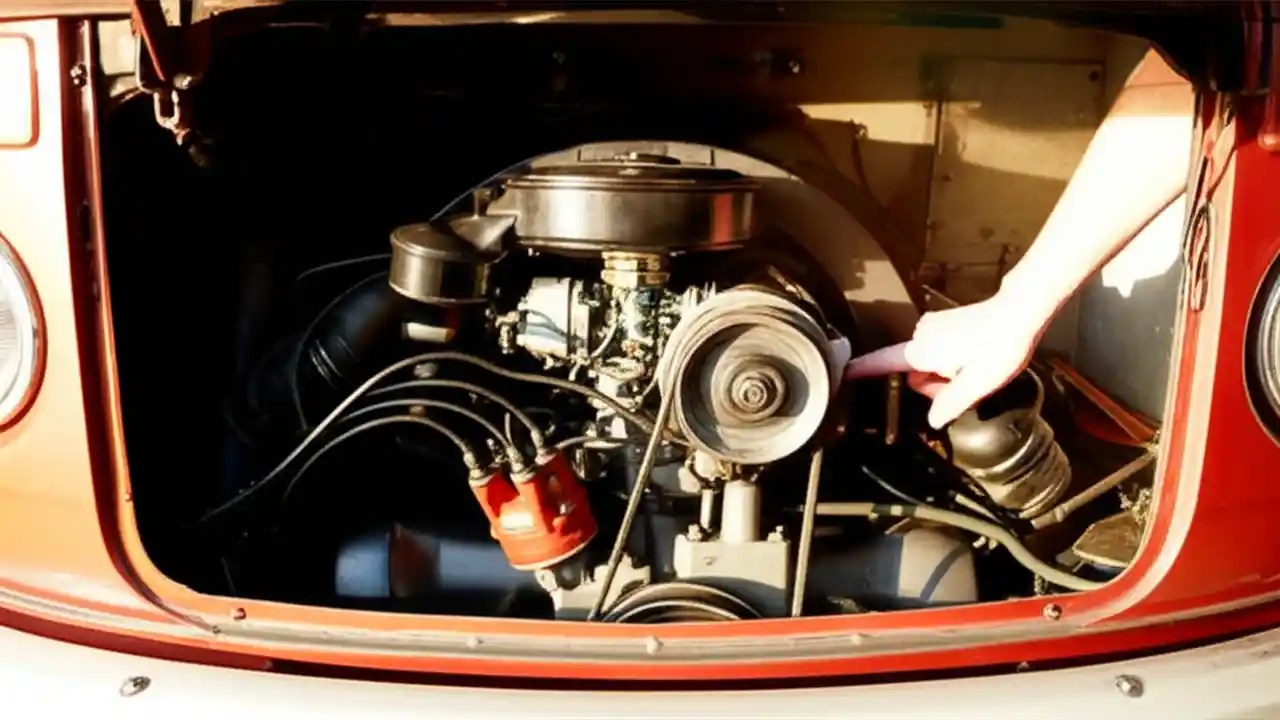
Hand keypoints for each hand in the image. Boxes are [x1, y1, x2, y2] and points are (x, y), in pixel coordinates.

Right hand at [845, 293, 1048, 428]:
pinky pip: (936, 349)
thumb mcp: (978, 384)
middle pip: (912, 372)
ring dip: (943, 371)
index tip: (840, 373)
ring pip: (926, 362)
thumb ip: (950, 403)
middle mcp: (921, 336)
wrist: (1019, 314)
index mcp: (922, 351)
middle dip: (932, 384)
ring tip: (971, 367)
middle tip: (963, 384)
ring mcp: (932, 327)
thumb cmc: (1000, 347)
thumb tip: (934, 419)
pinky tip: (972, 356)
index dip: (860, 370)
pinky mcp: (943, 323)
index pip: (882, 362)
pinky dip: (950, 358)